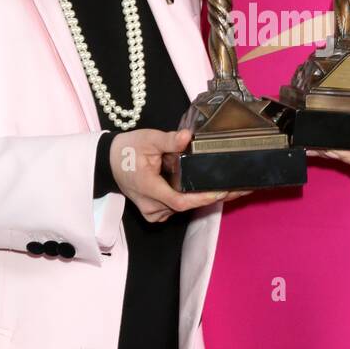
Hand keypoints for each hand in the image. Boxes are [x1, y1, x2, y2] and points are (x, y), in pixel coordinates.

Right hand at [109, 129, 233, 222]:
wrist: (110, 162)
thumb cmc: (128, 150)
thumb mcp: (148, 139)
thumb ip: (169, 140)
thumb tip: (187, 137)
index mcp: (148, 187)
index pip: (179, 200)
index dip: (201, 198)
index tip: (222, 192)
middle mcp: (151, 205)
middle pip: (186, 205)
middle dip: (212, 197)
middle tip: (239, 188)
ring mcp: (153, 211)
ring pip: (183, 207)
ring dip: (204, 197)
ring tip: (230, 187)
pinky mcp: (156, 212)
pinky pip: (178, 207)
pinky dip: (193, 199)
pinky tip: (210, 189)